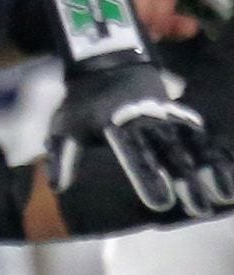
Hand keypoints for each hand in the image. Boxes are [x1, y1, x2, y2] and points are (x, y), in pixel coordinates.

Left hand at [50, 53, 233, 219]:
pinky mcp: (180, 115)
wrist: (106, 65)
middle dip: (187, 179)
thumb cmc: (81, 106)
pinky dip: (216, 153)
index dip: (148, 177)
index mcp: (116, 123)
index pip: (134, 153)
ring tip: (226, 196)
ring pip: (192, 144)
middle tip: (200, 208)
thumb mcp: (63, 127)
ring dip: (209, 168)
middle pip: (170, 151)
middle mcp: (147, 119)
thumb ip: (61, 157)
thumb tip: (57, 188)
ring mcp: (167, 116)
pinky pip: (202, 135)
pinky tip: (229, 177)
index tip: (161, 204)